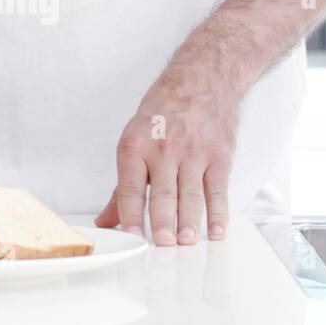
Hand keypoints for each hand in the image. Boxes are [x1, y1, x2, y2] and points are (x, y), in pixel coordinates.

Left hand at [95, 78, 237, 245]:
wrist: (200, 81)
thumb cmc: (160, 115)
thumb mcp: (133, 141)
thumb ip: (121, 188)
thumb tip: (105, 221)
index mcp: (135, 146)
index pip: (129, 186)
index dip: (129, 213)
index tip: (131, 236)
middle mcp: (163, 149)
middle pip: (162, 192)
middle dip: (162, 220)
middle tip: (163, 243)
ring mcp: (193, 152)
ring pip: (190, 194)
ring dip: (189, 221)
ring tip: (186, 242)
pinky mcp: (220, 156)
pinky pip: (218, 189)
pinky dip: (219, 213)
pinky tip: (216, 231)